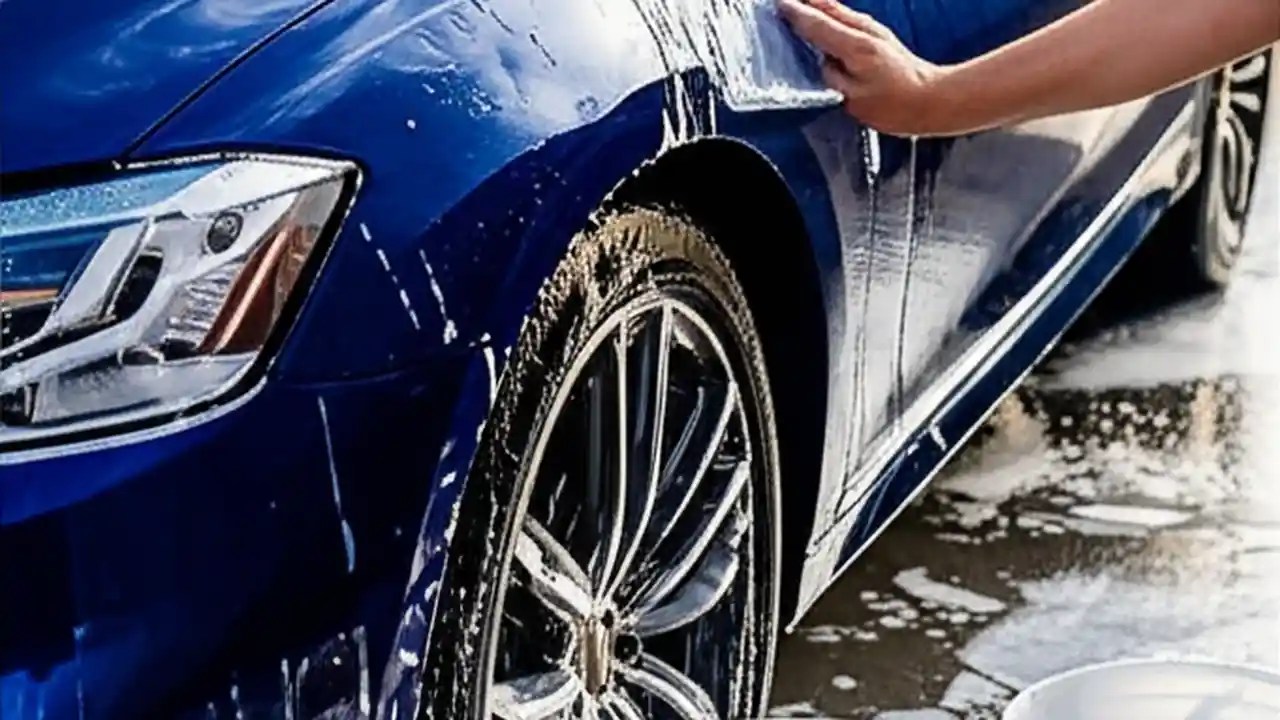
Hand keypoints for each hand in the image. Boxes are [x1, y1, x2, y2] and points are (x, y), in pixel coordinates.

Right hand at [778, 0, 953, 135]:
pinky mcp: (879, 37)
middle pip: (827, 6)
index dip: (795, 14)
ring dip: (816, 4)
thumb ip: (832, 78)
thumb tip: (820, 64)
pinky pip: (847, 18)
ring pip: (838, 9)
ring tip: (798, 3)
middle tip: (783, 0)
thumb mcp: (856, 99)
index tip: (777, 5)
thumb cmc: (898, 105)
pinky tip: (823, 19)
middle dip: (804, 0)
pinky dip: (830, 15)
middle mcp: (864, 31)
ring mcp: (874, 31)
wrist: (934, 99)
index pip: (816, 24)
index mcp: (854, 46)